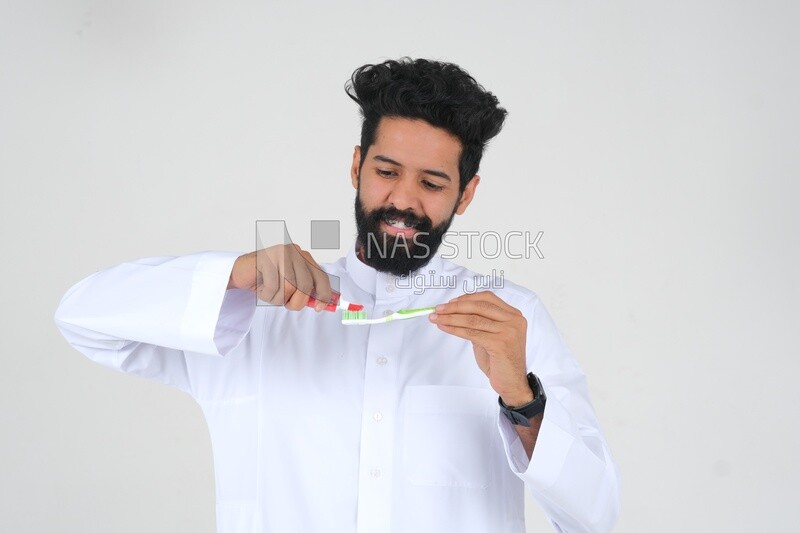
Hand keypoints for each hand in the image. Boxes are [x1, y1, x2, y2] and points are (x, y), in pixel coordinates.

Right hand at [228, 244, 332, 310]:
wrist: (240, 273)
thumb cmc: (266, 280)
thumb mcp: (290, 286)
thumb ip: (305, 291)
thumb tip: (322, 304)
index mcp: (303, 257)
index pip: (321, 276)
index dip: (324, 293)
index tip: (320, 308)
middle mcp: (294, 252)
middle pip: (305, 284)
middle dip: (297, 301)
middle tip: (287, 305)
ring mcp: (280, 253)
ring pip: (289, 287)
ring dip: (279, 298)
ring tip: (270, 293)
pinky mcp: (265, 258)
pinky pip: (273, 286)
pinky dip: (267, 295)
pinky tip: (261, 289)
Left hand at [429, 291, 532, 405]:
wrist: (511, 383)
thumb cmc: (500, 360)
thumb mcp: (490, 336)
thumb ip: (479, 322)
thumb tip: (454, 311)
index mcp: (513, 315)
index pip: (487, 298)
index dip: (467, 298)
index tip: (450, 302)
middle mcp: (513, 320)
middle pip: (479, 306)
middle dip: (455, 307)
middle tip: (438, 309)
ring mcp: (508, 331)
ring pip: (473, 319)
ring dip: (451, 317)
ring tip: (436, 318)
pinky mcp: (500, 343)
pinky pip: (471, 333)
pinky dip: (455, 329)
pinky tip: (445, 327)